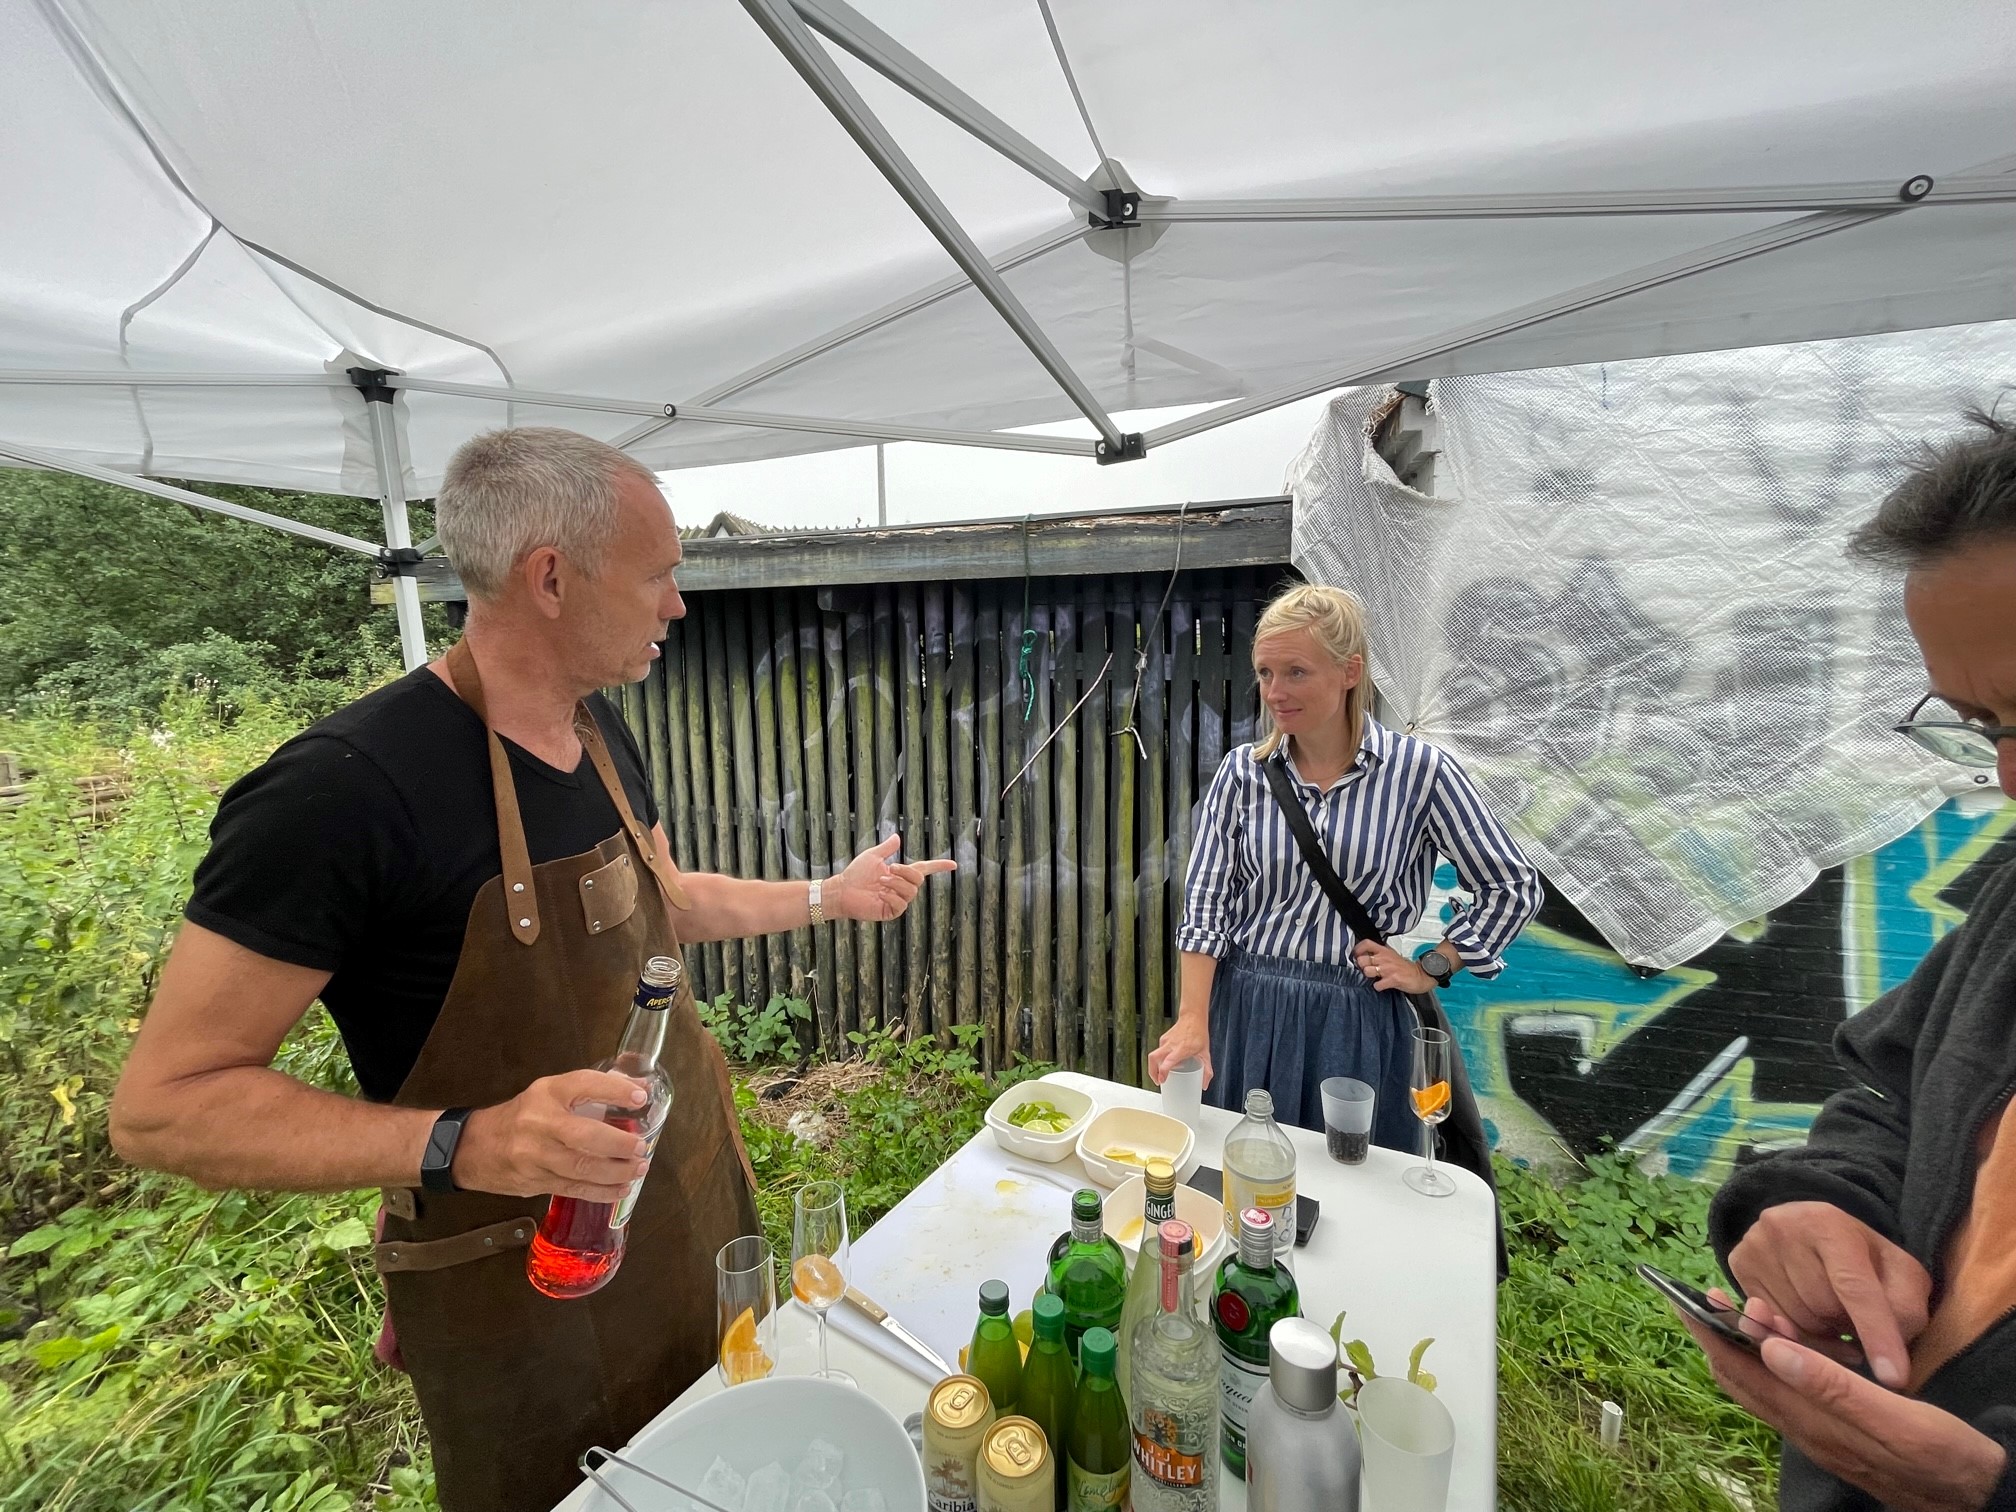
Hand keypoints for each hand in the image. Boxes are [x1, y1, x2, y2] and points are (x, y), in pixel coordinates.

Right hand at [449, 1070, 652, 1201]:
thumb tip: (641, 1091)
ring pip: (580, 1167)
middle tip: (641, 1147)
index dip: (615, 1091)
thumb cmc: (522, 1115)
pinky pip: (573, 1188)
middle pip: (584, 1135)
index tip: (642, 1099)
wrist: (473, 1147)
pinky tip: (621, 1190)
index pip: (584, 1084)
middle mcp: (539, 1122)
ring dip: (615, 1172)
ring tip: (638, 1169)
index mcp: (546, 1092)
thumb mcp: (550, 1093)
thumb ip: (592, 1091)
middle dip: (618, 1144)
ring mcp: (534, 1156)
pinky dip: (600, 1192)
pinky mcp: (534, 1182)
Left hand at [829, 834, 956, 922]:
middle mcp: (902, 888)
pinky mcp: (890, 912)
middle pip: (918, 879)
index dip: (939, 866)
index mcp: (900, 874)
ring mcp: (897, 901)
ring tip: (880, 882)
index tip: (953, 864)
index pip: (924, 869)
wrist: (842, 890)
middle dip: (905, 872)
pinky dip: (891, 897)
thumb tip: (897, 837)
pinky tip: (879, 895)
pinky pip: (901, 904)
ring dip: (895, 884)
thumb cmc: (855, 874)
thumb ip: (886, 848)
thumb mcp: (872, 857)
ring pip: (910, 892)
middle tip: (889, 869)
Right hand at [1147, 1014, 1212, 1087]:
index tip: (1161, 1081)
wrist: (1193, 1017)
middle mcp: (1170, 1045)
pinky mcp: (1163, 1038)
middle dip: (1152, 1072)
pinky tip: (1166, 1061)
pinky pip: (1158, 1050)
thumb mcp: (1205, 1054)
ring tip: (1161, 1074)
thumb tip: (1205, 1085)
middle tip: (1157, 1081)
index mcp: (1180, 1049)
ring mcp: (1165, 1041)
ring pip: (1154, 1055)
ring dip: (1155, 1066)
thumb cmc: (1199, 1033)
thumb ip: (1207, 1070)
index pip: (1167, 1063)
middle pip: (1153, 1059)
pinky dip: (1159, 1058)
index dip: (1162, 1073)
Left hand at [1352, 940, 1433, 994]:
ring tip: (1376, 977)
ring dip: (1369, 976)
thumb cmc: (1404, 967)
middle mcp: (1384, 958)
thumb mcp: (1391, 955)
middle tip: (1368, 969)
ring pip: (1367, 971)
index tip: (1355, 955)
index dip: (1357, 949)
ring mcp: (1388, 969)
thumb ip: (1378, 954)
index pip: (1366, 943)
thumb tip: (1363, 956)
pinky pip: (1377, 985)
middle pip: (1362, 960)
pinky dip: (1378, 987)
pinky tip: (1383, 985)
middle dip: (1362, 966)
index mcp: (1384, 950)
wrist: (1420, 975)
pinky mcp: (1393, 979)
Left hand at [1685, 1314, 2005, 1511]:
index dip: (1715, 1335)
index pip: (1744, 1372)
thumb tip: (1771, 1349)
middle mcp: (1804, 1429)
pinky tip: (1778, 1347)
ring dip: (1742, 1348)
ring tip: (1735, 1312)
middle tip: (1704, 1297)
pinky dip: (1769, 1364)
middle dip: (1718, 1337)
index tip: (1689, 1300)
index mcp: (1812, 1420)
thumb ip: (1832, 1386)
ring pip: (1761, 1387)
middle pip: (1742, 1379)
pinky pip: (1784, 1395)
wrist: (1971, 1495)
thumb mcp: (1894, 1419)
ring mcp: (1816, 1434)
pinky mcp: (1832, 1434)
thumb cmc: (1940, 1455)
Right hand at [1728, 1201, 1930, 1386]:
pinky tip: (1809, 1320)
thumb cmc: (1864, 1259)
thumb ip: (1905, 1310)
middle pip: (1822, 1307)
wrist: (1814, 1233)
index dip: (1877, 1334)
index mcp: (1830, 1222)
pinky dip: (1796, 1334)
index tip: (1895, 1379)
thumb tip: (1885, 1359)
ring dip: (1822, 1336)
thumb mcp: (1901, 1275)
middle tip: (1858, 1325)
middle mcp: (1782, 1226)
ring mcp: (1754, 1245)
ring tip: (1834, 1321)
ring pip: (1794, 1322)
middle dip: (1847, 1328)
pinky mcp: (1736, 1265)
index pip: (1854, 1287)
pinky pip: (1769, 1325)